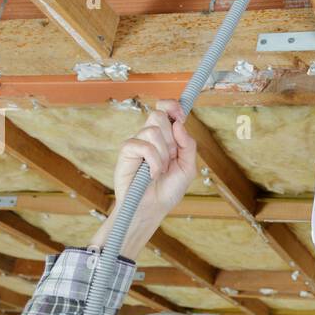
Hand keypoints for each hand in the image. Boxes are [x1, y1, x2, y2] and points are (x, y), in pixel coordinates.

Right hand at [90, 99, 197, 257]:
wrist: (153, 209)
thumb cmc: (169, 189)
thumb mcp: (188, 168)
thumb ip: (188, 145)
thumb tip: (179, 123)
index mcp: (166, 137)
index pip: (166, 109)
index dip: (172, 106)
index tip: (181, 115)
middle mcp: (150, 137)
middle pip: (158, 116)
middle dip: (170, 139)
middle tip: (171, 158)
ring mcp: (137, 143)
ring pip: (152, 131)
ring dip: (163, 153)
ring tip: (161, 170)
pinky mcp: (127, 152)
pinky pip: (142, 145)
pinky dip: (153, 161)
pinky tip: (152, 174)